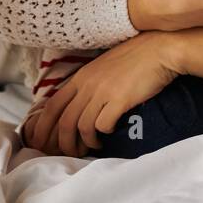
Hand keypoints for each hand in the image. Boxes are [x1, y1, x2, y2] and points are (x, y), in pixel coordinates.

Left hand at [25, 31, 181, 156]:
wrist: (159, 49)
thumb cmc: (134, 59)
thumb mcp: (103, 67)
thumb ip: (89, 84)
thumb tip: (79, 107)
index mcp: (80, 77)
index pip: (52, 105)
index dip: (43, 127)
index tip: (43, 142)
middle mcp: (87, 84)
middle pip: (65, 121)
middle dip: (64, 143)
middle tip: (72, 153)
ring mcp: (102, 91)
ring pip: (82, 127)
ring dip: (87, 142)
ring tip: (94, 145)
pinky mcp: (120, 99)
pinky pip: (103, 125)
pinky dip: (104, 132)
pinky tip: (111, 130)